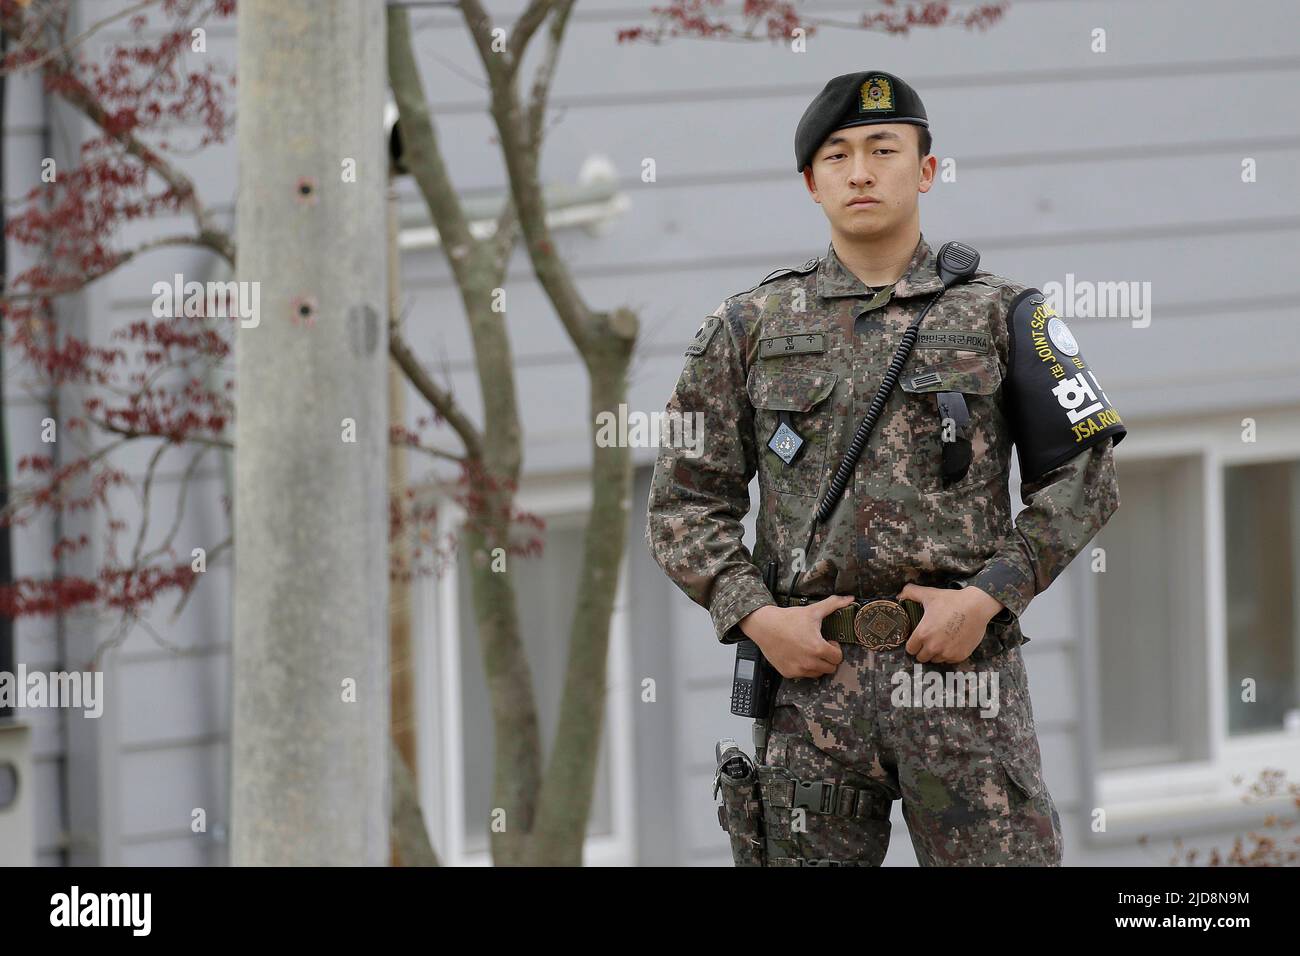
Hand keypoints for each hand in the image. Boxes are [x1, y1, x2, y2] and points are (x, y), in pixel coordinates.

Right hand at [737, 595, 852, 678]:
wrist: (765, 626)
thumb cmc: (789, 618)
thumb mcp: (813, 611)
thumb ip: (834, 604)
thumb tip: (850, 598)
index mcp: (818, 648)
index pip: (838, 658)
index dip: (835, 648)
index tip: (828, 641)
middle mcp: (809, 662)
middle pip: (830, 668)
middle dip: (828, 657)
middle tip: (819, 646)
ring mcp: (798, 669)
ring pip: (818, 673)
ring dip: (817, 664)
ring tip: (809, 651)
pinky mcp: (788, 673)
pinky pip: (803, 675)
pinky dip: (804, 667)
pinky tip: (798, 655)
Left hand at [897, 583, 1004, 663]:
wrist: (977, 606)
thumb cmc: (952, 600)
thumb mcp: (929, 594)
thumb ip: (911, 593)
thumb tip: (900, 595)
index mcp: (922, 634)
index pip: (910, 649)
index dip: (912, 645)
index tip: (916, 640)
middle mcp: (933, 647)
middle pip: (921, 657)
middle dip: (923, 650)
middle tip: (928, 641)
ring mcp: (947, 653)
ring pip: (935, 660)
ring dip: (936, 654)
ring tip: (940, 642)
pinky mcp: (960, 656)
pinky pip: (949, 660)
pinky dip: (949, 654)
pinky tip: (951, 643)